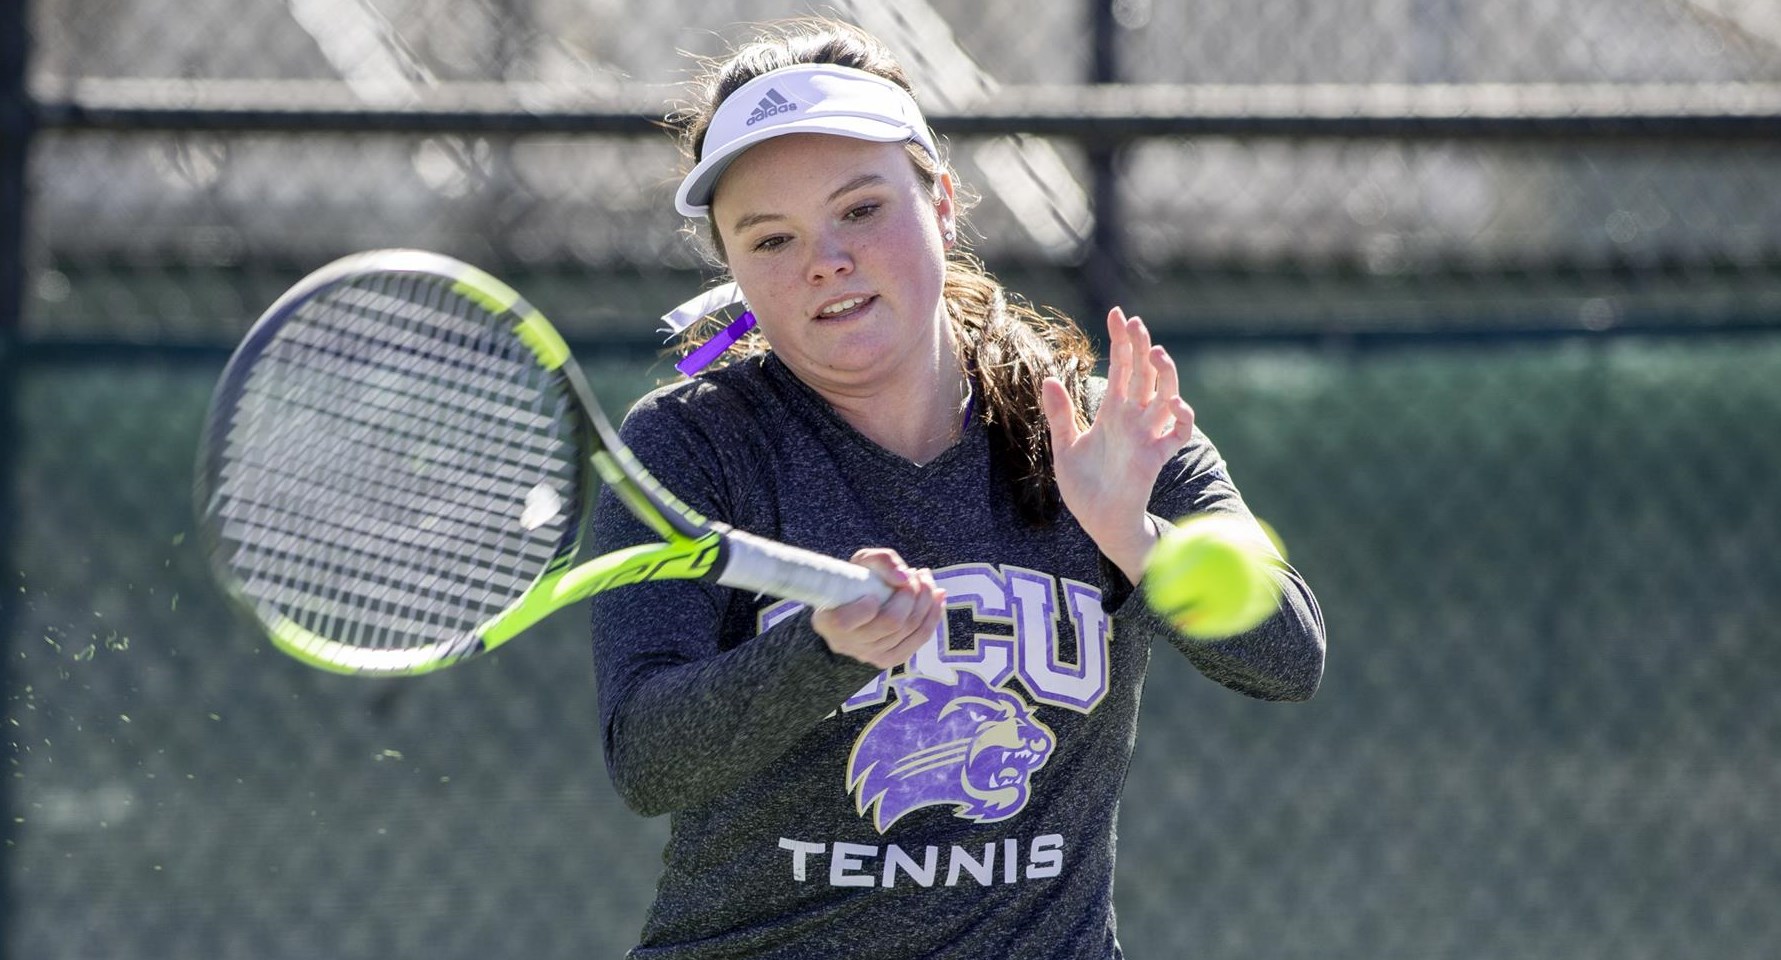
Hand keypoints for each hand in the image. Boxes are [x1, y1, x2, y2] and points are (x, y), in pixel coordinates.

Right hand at [812, 548, 945, 668]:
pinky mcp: (888, 660)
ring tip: (927, 580)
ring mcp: (869, 656)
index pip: (847, 622)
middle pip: (891, 623)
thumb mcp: (862, 561)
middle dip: (912, 593)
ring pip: (909, 631)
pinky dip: (933, 617)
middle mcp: (848, 644)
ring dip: (926, 601)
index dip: (867, 605)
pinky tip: (938, 599)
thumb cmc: (856, 580)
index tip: (875, 589)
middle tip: (917, 573)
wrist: (854, 605)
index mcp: (829, 621)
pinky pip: (918, 640)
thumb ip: (881, 561)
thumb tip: (904, 578)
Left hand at [1041, 307, 1195, 581]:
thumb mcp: (1065, 445)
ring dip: (1165, 376)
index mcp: (1113, 412)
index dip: (1121, 341)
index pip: (1121, 367)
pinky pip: (1177, 435)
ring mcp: (1147, 436)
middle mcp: (1133, 419)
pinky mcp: (1155, 458)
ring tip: (1156, 353)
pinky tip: (1175, 405)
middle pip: (1144, 374)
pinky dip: (1181, 419)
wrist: (1097, 521)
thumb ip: (1060, 414)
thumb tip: (1048, 378)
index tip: (1117, 313)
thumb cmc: (1085, 486)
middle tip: (1135, 323)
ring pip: (1165, 397)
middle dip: (1141, 348)